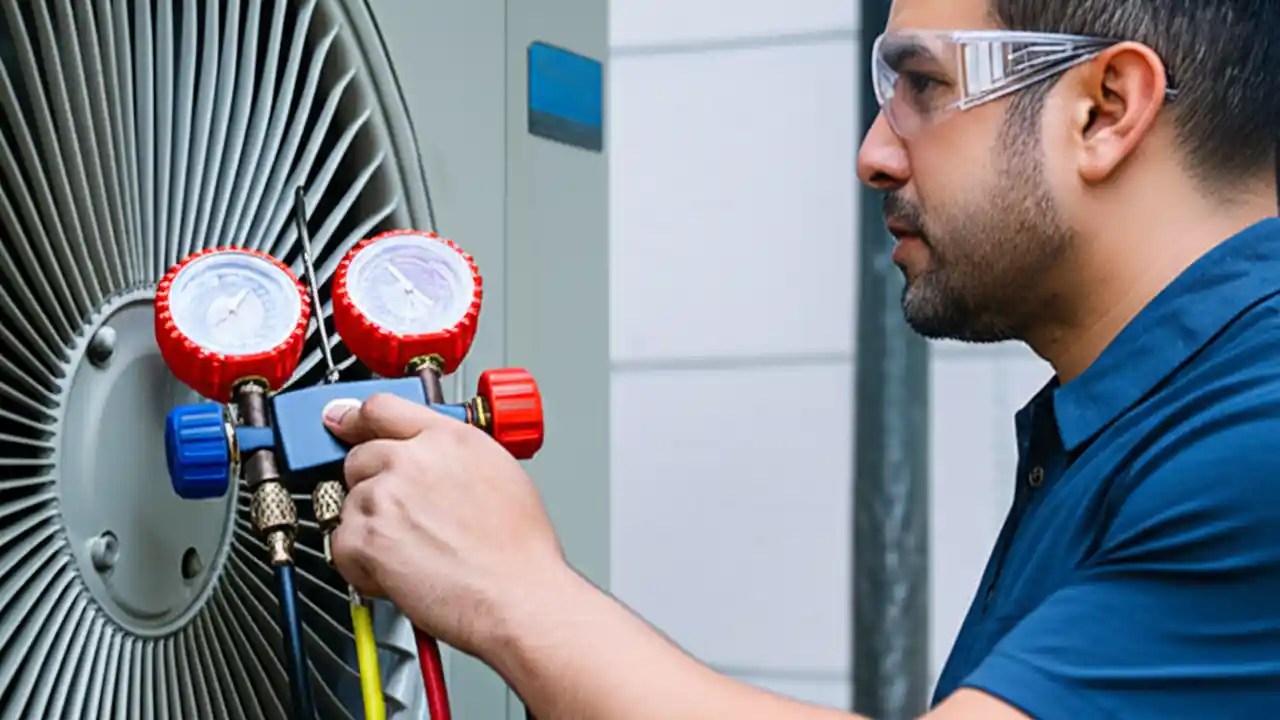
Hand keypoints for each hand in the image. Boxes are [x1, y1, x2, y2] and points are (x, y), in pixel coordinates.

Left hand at [323, 393, 566, 656]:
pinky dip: (361, 564)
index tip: (340, 419)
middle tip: (403, 517)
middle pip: (358, 458)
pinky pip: (340, 544)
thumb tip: (428, 454)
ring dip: (371, 529)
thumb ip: (451, 451)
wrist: (516, 594)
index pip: (382, 408)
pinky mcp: (366, 538)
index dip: (354, 417)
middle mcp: (412, 459)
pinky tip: (399, 571)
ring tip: (414, 551)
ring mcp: (385, 497)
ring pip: (349, 504)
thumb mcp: (499, 471)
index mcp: (448, 437)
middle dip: (372, 486)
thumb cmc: (518, 548)